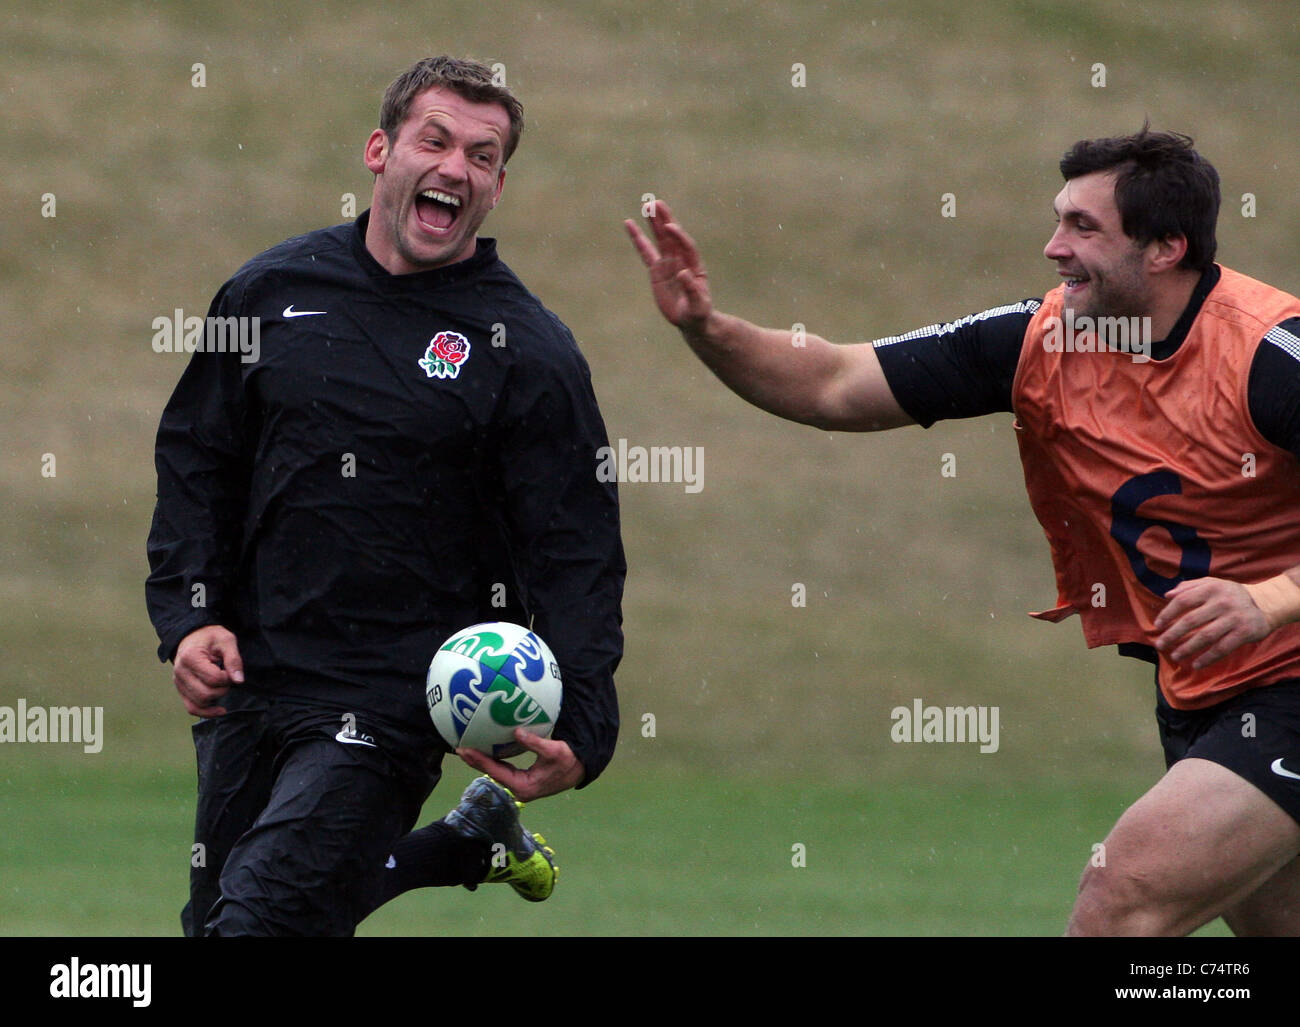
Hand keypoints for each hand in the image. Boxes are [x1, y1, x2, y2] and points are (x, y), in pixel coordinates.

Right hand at [173, 624, 243, 716]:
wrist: (192, 636)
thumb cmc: (210, 637)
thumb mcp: (226, 640)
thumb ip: (234, 659)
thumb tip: (239, 681)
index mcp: (190, 657)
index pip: (213, 678)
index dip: (226, 678)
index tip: (229, 670)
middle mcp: (180, 672)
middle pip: (205, 694)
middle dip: (222, 689)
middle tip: (227, 678)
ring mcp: (179, 683)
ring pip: (198, 704)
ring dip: (216, 699)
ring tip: (222, 686)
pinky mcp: (181, 690)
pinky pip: (192, 708)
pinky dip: (206, 713)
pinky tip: (219, 710)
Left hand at [457, 729, 584, 801]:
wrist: (579, 769)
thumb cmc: (568, 761)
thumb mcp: (553, 751)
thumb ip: (534, 743)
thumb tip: (516, 732)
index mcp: (524, 786)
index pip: (496, 772)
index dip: (480, 761)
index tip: (467, 750)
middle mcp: (519, 788)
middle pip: (492, 773)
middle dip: (475, 761)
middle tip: (459, 748)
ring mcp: (520, 784)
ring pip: (496, 771)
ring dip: (482, 761)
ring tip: (467, 749)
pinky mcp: (523, 779)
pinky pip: (503, 768)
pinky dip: (493, 759)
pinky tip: (486, 749)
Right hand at [624, 199, 713, 333]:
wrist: (691, 319)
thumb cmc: (698, 312)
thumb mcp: (698, 305)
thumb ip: (692, 289)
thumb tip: (683, 273)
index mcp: (695, 265)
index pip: (686, 246)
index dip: (679, 236)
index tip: (671, 226)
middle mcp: (681, 260)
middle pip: (672, 236)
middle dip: (665, 220)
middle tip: (656, 203)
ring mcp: (668, 263)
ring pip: (659, 239)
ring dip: (653, 223)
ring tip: (646, 206)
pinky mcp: (656, 270)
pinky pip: (645, 252)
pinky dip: (638, 239)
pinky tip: (630, 224)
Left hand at [1153, 577, 1270, 669]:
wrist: (1266, 603)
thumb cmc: (1231, 594)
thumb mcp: (1212, 583)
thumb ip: (1189, 587)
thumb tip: (1167, 595)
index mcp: (1211, 588)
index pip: (1183, 601)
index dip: (1168, 614)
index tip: (1157, 625)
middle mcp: (1222, 603)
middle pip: (1191, 621)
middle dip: (1172, 635)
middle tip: (1160, 645)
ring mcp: (1234, 619)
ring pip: (1205, 637)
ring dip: (1187, 648)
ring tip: (1175, 656)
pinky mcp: (1244, 633)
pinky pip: (1222, 648)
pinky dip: (1208, 658)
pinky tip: (1196, 665)